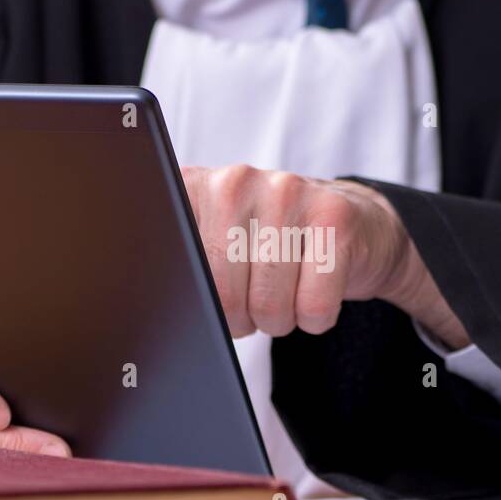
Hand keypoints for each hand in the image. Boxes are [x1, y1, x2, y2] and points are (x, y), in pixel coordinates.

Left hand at [180, 165, 468, 347]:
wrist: (356, 224)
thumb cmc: (274, 243)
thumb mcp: (218, 241)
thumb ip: (183, 259)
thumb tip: (144, 304)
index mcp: (197, 187)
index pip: (173, 258)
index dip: (192, 297)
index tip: (204, 296)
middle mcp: (236, 180)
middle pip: (221, 294)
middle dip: (240, 318)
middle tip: (254, 299)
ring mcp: (287, 192)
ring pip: (269, 306)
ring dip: (279, 319)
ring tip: (286, 292)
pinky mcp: (334, 219)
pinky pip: (314, 307)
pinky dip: (315, 318)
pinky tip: (316, 289)